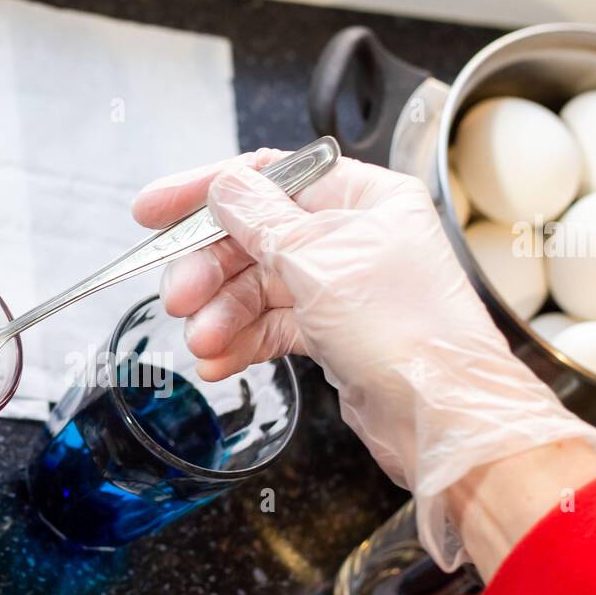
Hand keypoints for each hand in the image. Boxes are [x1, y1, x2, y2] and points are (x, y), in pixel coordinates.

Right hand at [132, 150, 595, 568]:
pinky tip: (219, 362)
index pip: (269, 177)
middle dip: (211, 271)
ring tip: (201, 343)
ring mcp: (344, 286)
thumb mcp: (318, 260)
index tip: (153, 210)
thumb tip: (224, 185)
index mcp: (364, 198)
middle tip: (176, 298)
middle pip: (256, 238)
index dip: (204, 192)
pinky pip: (275, 327)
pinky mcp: (337, 333)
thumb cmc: (406, 332)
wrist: (442, 417)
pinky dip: (244, 343)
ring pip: (260, 288)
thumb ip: (260, 219)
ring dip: (223, 315)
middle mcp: (355, 236)